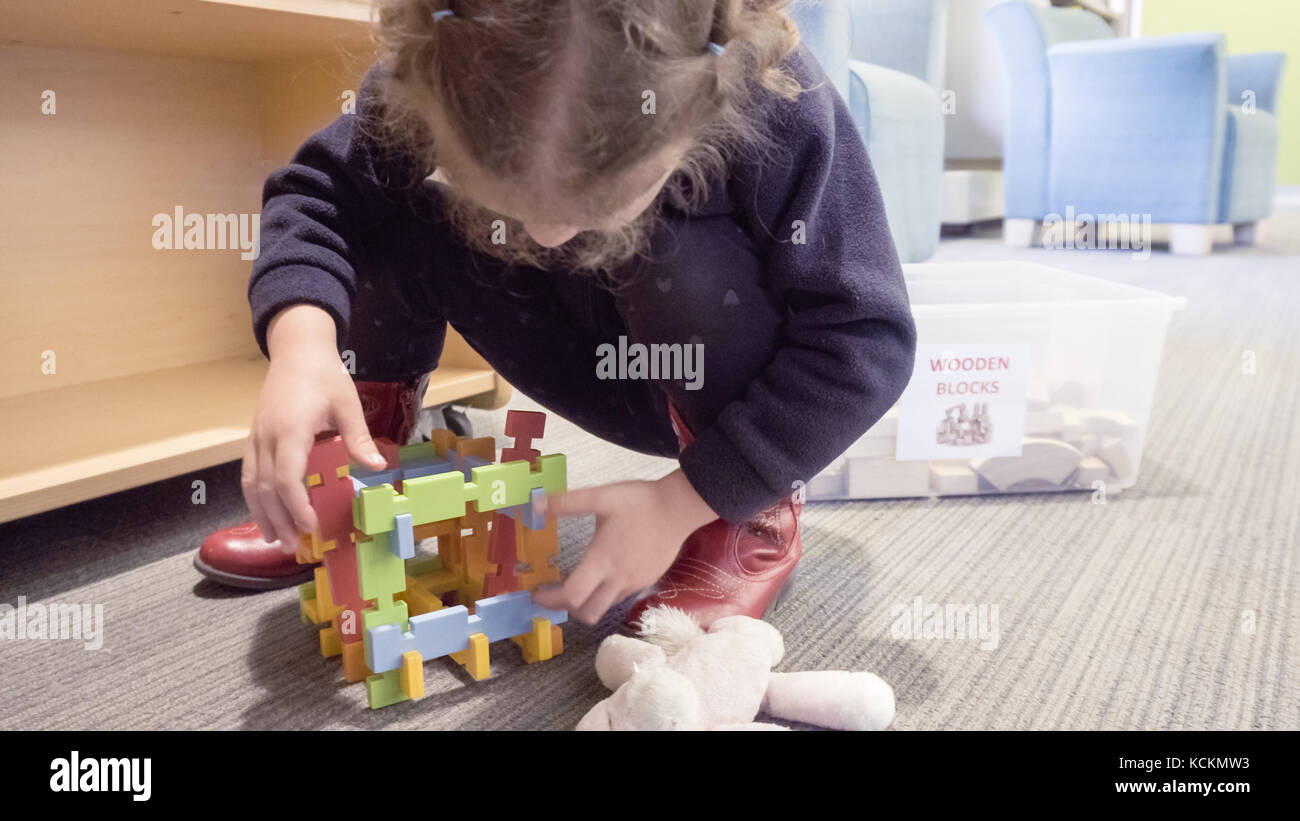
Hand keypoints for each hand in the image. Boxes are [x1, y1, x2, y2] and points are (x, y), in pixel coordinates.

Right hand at [241, 305, 387, 549]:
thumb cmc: (324, 375)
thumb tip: (378, 467)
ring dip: (262, 514)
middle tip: (293, 547)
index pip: (286, 477)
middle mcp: (267, 436)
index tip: (310, 526)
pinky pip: (249, 473)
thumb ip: (359, 438)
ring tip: (275, 539)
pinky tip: (266, 513)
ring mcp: (256, 437)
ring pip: (251, 483)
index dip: (296, 506)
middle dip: (278, 520)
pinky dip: (256, 497)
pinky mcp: (254, 436)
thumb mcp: (347, 404)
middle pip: (266, 488)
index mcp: (291, 429)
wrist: (297, 349)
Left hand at [532, 469, 716, 624]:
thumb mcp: (602, 496)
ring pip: (605, 606)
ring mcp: (635, 582)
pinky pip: (621, 597)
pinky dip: (605, 594)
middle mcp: (618, 578)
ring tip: (576, 583)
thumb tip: (535, 506)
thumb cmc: (641, 502)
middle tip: (552, 595)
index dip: (549, 600)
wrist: (680, 507)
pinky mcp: (647, 580)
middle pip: (587, 612)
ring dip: (586, 602)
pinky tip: (603, 574)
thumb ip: (568, 502)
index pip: (572, 595)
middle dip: (565, 609)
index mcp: (603, 560)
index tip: (537, 593)